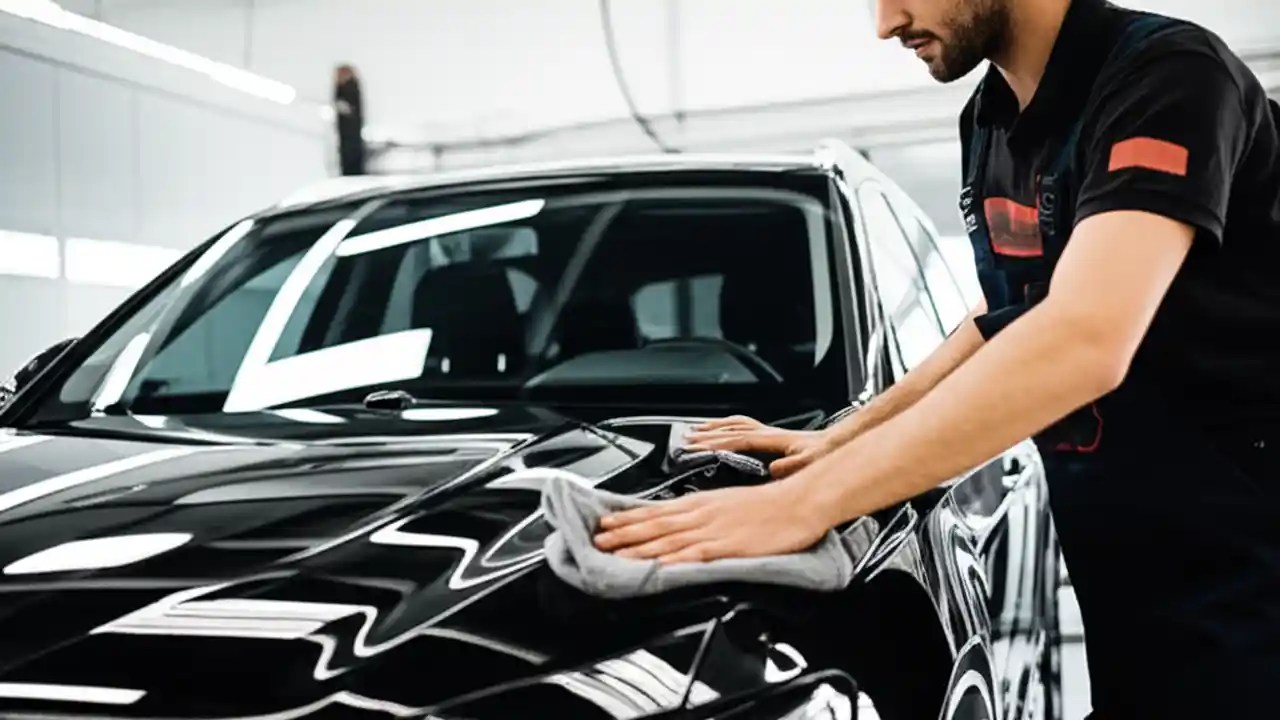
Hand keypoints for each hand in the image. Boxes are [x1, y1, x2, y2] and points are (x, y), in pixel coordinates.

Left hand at [593, 482, 830, 563]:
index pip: (657, 510)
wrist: (798, 502)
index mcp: (701, 502)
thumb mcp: (729, 502)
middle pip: (655, 524)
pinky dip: (674, 559)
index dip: (629, 517)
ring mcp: (713, 529)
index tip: (606, 521)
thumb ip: (704, 513)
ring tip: (615, 553)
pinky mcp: (728, 545)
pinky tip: (658, 565)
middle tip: (598, 539)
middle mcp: (701, 513)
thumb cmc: (769, 505)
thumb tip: (682, 521)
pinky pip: (696, 553)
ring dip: (638, 546)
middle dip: (624, 533)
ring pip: (668, 538)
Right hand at [684, 421, 830, 478]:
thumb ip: (792, 466)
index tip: (697, 446)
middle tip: (687, 439)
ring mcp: (769, 432)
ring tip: (697, 430)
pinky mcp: (773, 436)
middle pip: (731, 428)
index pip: (736, 439)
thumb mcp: (810, 462)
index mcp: (772, 439)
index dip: (714, 443)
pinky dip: (728, 426)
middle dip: (707, 433)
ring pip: (736, 424)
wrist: (839, 444)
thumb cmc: (826, 454)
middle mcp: (768, 433)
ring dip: (715, 426)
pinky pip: (743, 426)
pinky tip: (723, 432)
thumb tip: (774, 469)